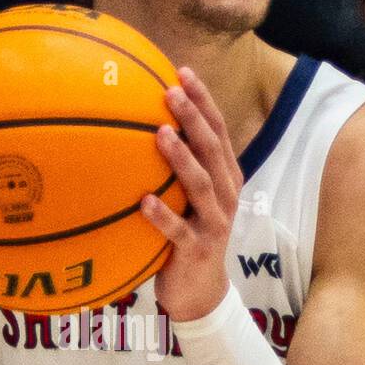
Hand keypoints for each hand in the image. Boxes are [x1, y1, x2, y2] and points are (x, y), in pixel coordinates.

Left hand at [141, 67, 240, 321]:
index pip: (217, 131)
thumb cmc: (187, 235)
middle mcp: (225, 196)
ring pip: (201, 185)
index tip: (181, 72)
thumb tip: (138, 124)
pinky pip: (179, 231)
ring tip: (161, 135)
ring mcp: (214, 223)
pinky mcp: (197, 250)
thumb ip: (176, 166)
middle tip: (170, 92)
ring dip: (181, 159)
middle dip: (194, 118)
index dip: (203, 101)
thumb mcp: (186, 197)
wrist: (200, 292)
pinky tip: (143, 201)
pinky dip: (162, 216)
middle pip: (212, 150)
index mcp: (225, 178)